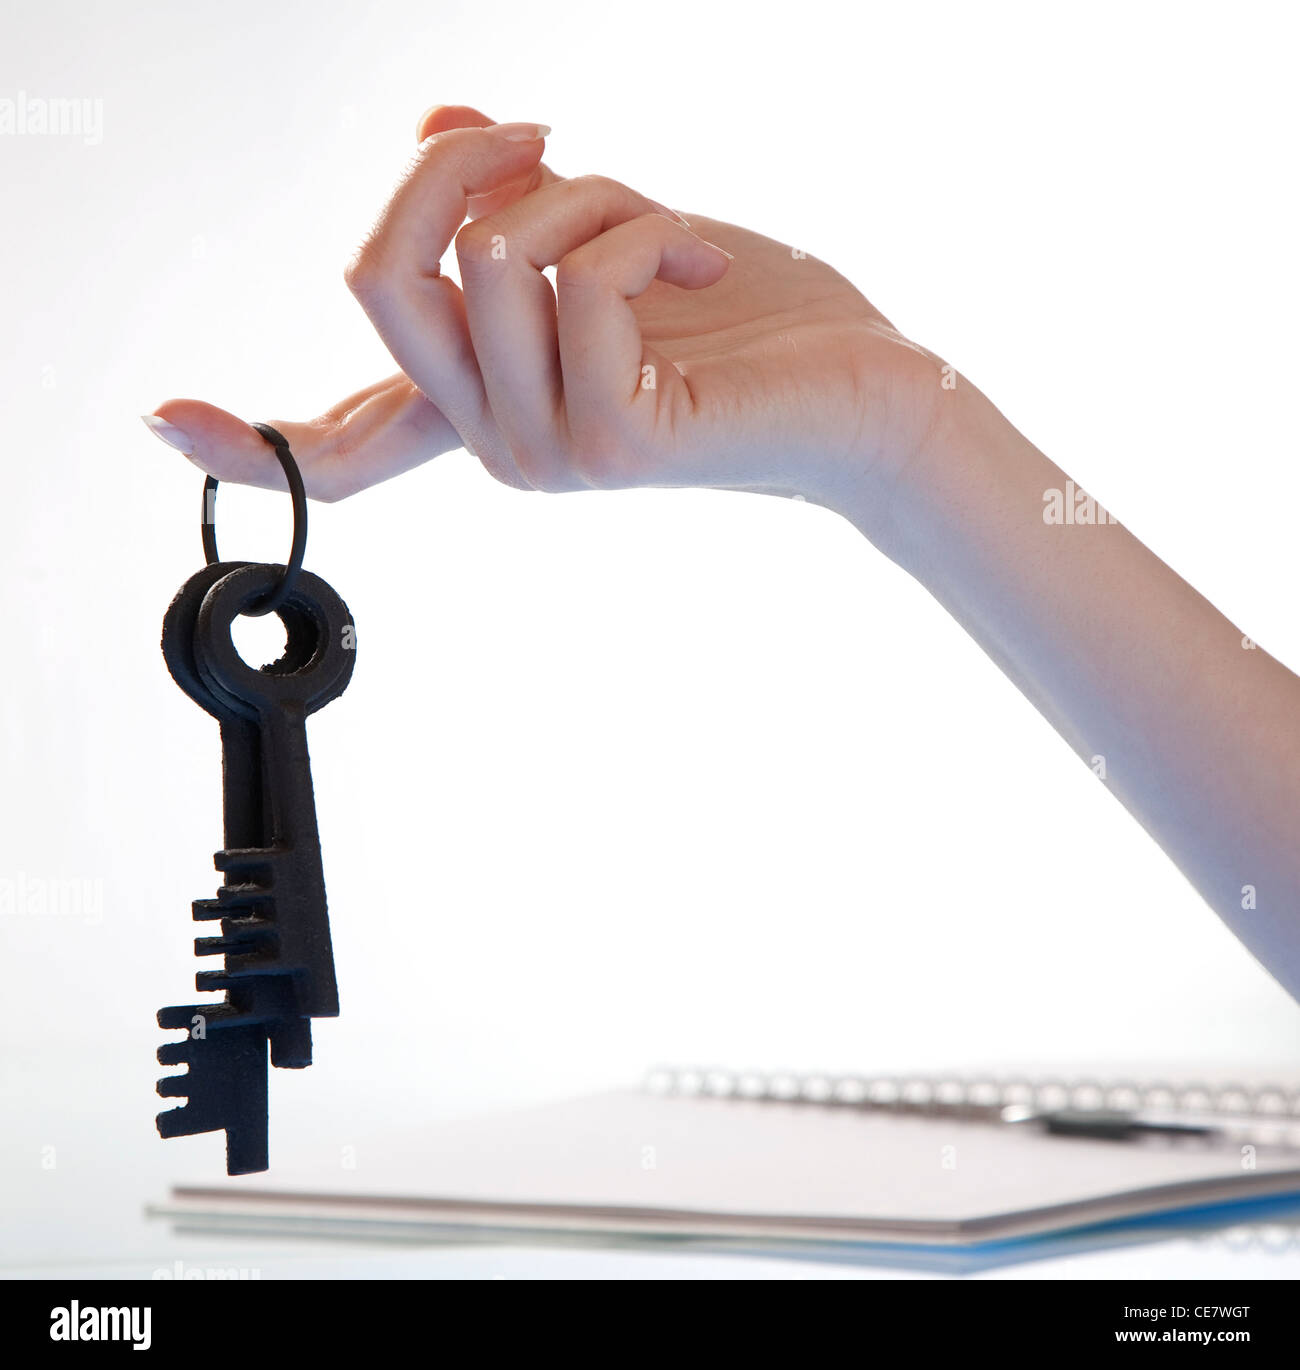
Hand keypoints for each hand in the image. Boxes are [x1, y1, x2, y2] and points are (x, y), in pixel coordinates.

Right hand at [145, 105, 948, 534]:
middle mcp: (494, 444)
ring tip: (667, 231)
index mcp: (480, 402)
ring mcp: (546, 454)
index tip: (160, 421)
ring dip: (589, 193)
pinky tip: (699, 259)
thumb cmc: (743, 314)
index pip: (341, 437)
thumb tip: (433, 123)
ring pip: (488, 258)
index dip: (246, 434)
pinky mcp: (610, 443)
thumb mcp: (608, 229)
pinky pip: (576, 278)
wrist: (863, 385)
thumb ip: (511, 208)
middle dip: (459, 164)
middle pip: (378, 273)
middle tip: (552, 132)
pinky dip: (643, 226)